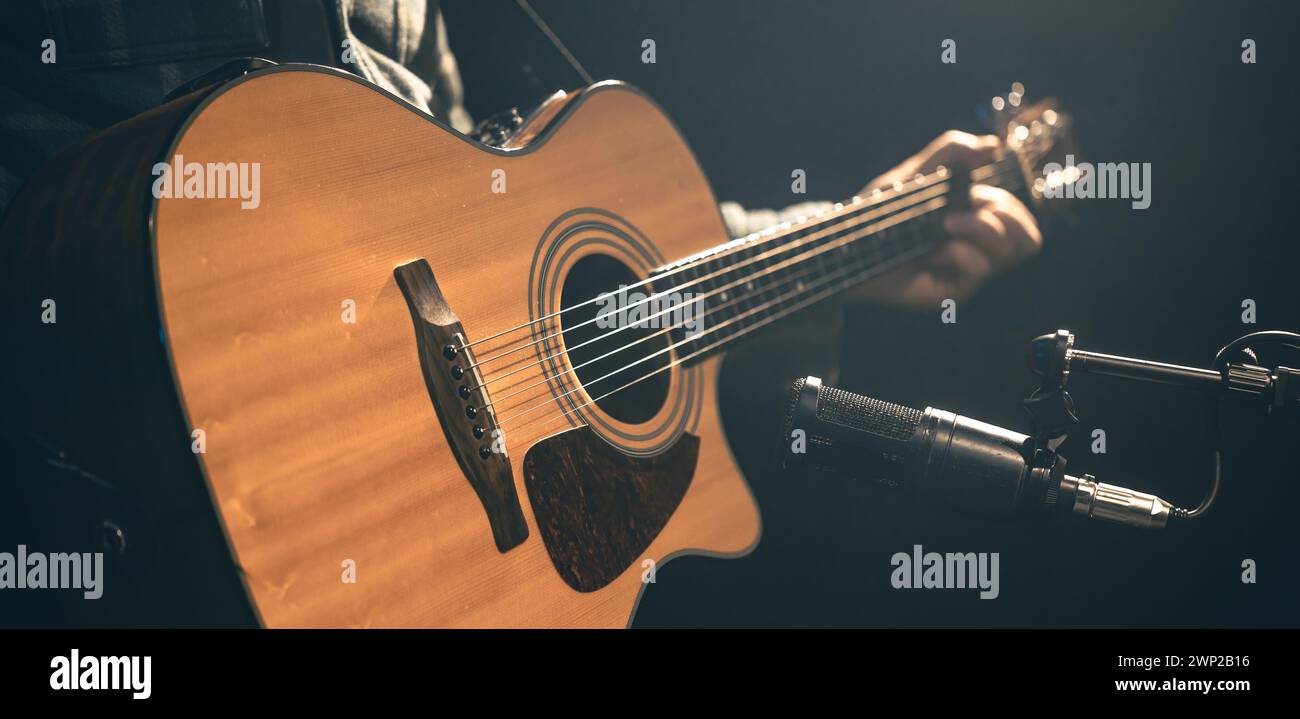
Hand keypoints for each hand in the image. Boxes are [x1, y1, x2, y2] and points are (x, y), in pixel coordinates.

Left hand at [849, 131, 1041, 306]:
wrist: (850, 244)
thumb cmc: (882, 211)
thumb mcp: (916, 172)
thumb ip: (952, 151)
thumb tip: (993, 146)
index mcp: (976, 220)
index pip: (1020, 218)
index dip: (1009, 203)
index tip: (975, 191)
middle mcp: (977, 248)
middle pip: (1029, 238)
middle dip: (1002, 213)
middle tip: (963, 210)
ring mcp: (968, 270)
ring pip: (1010, 250)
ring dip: (980, 229)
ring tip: (945, 226)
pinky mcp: (954, 289)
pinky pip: (979, 268)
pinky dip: (959, 252)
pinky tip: (933, 252)